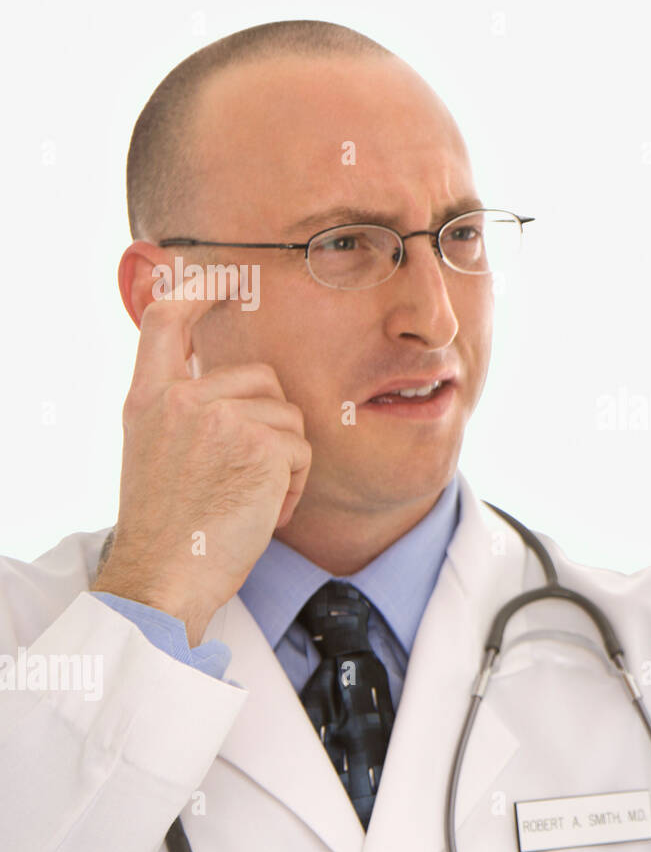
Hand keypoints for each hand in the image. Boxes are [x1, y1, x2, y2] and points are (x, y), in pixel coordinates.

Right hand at [91, 293, 311, 645]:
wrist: (163, 577)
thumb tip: (230, 380)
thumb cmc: (168, 528)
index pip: (166, 319)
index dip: (198, 286)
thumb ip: (182, 410)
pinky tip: (263, 513)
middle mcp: (180, 399)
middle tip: (243, 476)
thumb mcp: (155, 452)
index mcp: (147, 399)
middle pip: (261, 377)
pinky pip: (302, 451)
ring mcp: (220, 417)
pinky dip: (293, 487)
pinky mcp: (260, 443)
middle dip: (271, 423)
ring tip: (249, 499)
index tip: (226, 274)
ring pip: (289, 416)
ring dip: (283, 461)